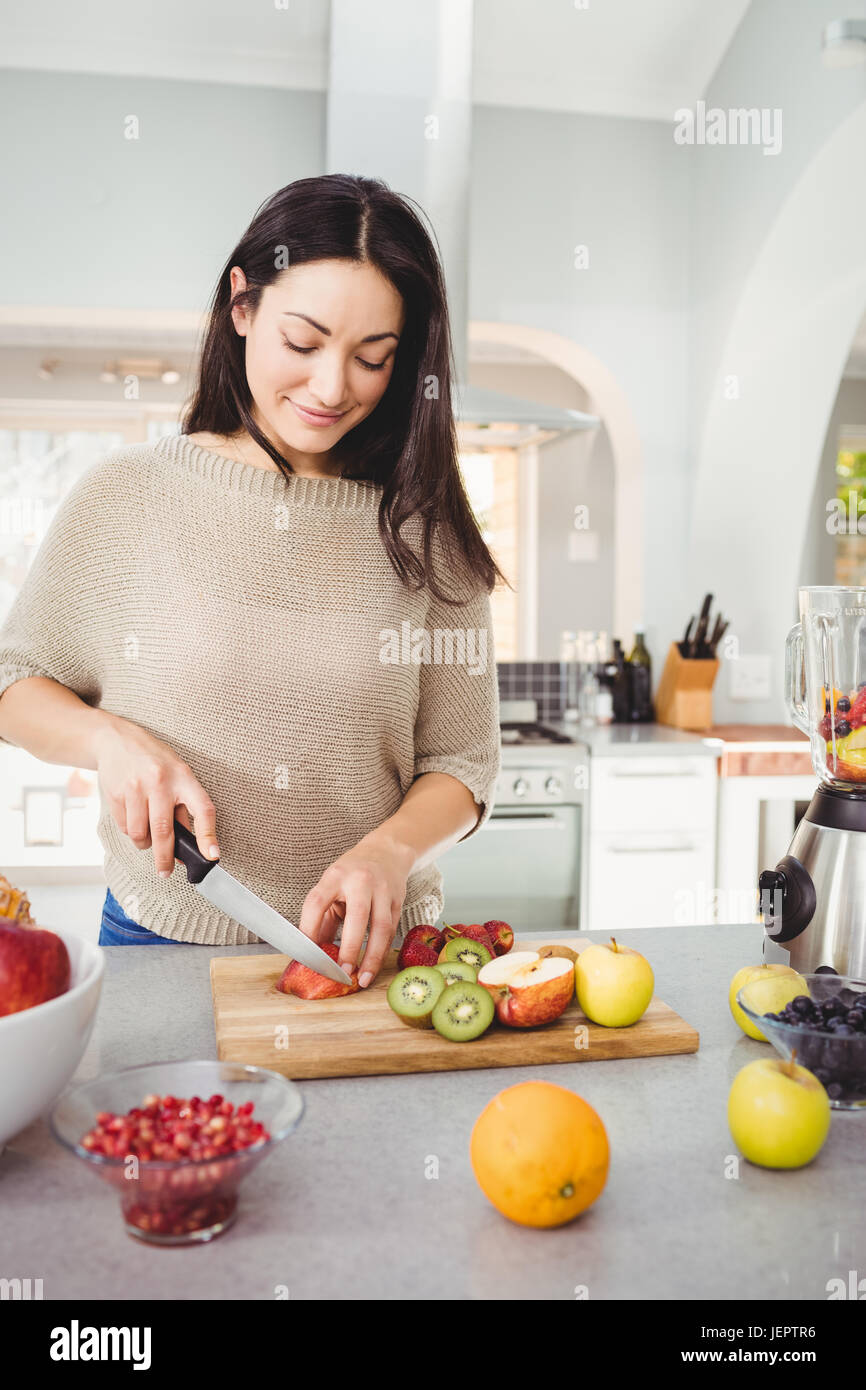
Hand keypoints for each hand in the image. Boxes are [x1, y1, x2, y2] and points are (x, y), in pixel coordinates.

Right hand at [93, 715, 218, 877]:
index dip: (208, 835)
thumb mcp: (177, 774)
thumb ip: (183, 807)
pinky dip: (131, 831)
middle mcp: (160, 782)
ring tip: (148, 837)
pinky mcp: (115, 794)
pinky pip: (125, 827)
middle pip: (164, 831)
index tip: (212, 856)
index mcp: (183, 777)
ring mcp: (135, 788)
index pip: (202, 809)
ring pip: (140, 834)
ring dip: (145, 844)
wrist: (116, 740)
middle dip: (166, 859)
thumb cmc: (154, 760)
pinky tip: (134, 818)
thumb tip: (189, 845)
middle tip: (166, 872)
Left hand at [298, 832, 414, 986]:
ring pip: (380, 928)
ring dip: (371, 957)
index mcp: (335, 875)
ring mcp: (382, 890)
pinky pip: (390, 931)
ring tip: (362, 979)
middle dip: (348, 948)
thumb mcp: (331, 885)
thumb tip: (313, 950)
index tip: (307, 954)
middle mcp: (360, 881)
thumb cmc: (352, 872)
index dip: (309, 929)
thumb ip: (322, 916)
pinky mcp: (398, 900)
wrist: (386, 851)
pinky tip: (373, 966)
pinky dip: (382, 951)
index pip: (318, 902)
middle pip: (356, 917)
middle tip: (341, 973)